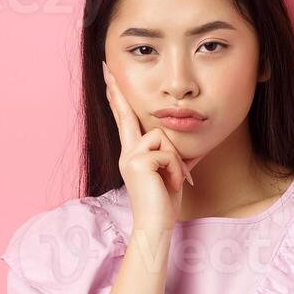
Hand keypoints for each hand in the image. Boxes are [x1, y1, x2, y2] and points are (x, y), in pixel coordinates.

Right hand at [102, 71, 200, 233]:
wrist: (155, 225)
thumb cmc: (163, 203)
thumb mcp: (170, 172)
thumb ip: (172, 153)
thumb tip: (185, 133)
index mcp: (132, 154)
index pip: (124, 120)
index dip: (117, 99)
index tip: (110, 79)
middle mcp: (126, 152)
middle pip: (132, 118)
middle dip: (119, 94)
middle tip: (107, 69)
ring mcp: (129, 156)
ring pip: (162, 138)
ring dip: (175, 162)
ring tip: (172, 182)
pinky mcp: (137, 162)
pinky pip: (167, 153)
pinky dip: (176, 170)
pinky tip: (170, 185)